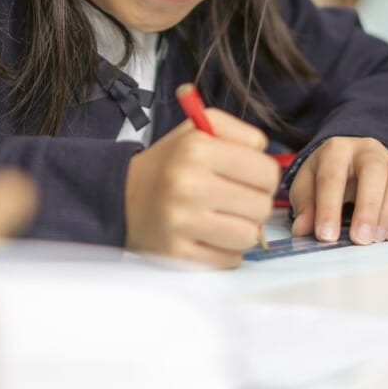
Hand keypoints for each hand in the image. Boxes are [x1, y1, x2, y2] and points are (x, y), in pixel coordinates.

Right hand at [124, 107, 278, 267]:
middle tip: (237, 199)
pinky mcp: (177, 252)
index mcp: (197, 149)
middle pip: (261, 206)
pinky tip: (212, 235)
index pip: (266, 172)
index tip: (252, 179)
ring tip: (226, 218)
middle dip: (254, 203)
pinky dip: (227, 250)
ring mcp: (182, 222)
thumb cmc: (170, 163)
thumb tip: (266, 155)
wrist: (121, 195)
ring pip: (249, 236)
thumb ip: (240, 132)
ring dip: (243, 229)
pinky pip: (229, 259)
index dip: (265, 177)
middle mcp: (189, 185)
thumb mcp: (199, 129)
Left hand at [289, 137, 387, 244]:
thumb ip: (305, 206)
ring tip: (375, 239)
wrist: (353, 161)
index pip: (332, 176)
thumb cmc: (327, 176)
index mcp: (336, 149)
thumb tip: (302, 229)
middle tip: (360, 239)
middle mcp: (366, 149)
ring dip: (387, 214)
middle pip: (373, 172)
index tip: (326, 236)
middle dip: (367, 208)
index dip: (328, 208)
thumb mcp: (307, 186)